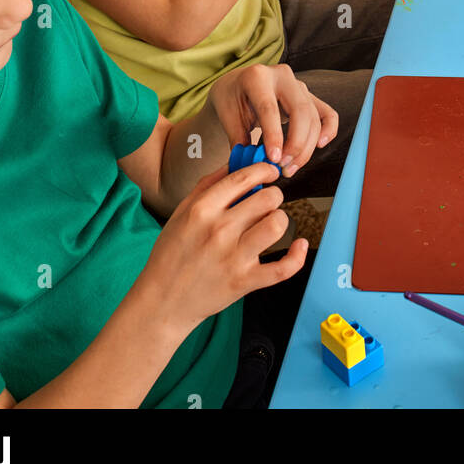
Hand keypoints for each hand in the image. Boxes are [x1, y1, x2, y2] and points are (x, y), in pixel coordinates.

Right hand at [140, 162, 307, 337]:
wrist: (163, 300)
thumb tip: (235, 162)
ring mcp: (234, 258)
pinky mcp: (245, 282)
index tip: (270, 172)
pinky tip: (300, 244)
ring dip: (279, 220)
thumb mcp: (181, 211)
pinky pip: (283, 267)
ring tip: (270, 223)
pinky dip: (297, 256)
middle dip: (273, 195)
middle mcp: (219, 231)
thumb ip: (208, 184)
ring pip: (276, 225)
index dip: (264, 170)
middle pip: (267, 198)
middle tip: (266, 202)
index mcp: (202, 210)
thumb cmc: (172, 253)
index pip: (243, 178)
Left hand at [210, 62, 338, 173]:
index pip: (270, 108)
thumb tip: (254, 166)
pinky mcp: (309, 96)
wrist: (237, 85)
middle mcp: (282, 76)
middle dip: (295, 144)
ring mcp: (298, 85)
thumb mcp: (227, 116)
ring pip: (313, 117)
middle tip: (282, 167)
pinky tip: (319, 145)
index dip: (273, 136)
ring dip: (306, 147)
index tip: (273, 159)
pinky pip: (327, 113)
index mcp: (257, 77)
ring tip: (289, 168)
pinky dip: (328, 130)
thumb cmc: (231, 99)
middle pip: (300, 111)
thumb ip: (240, 140)